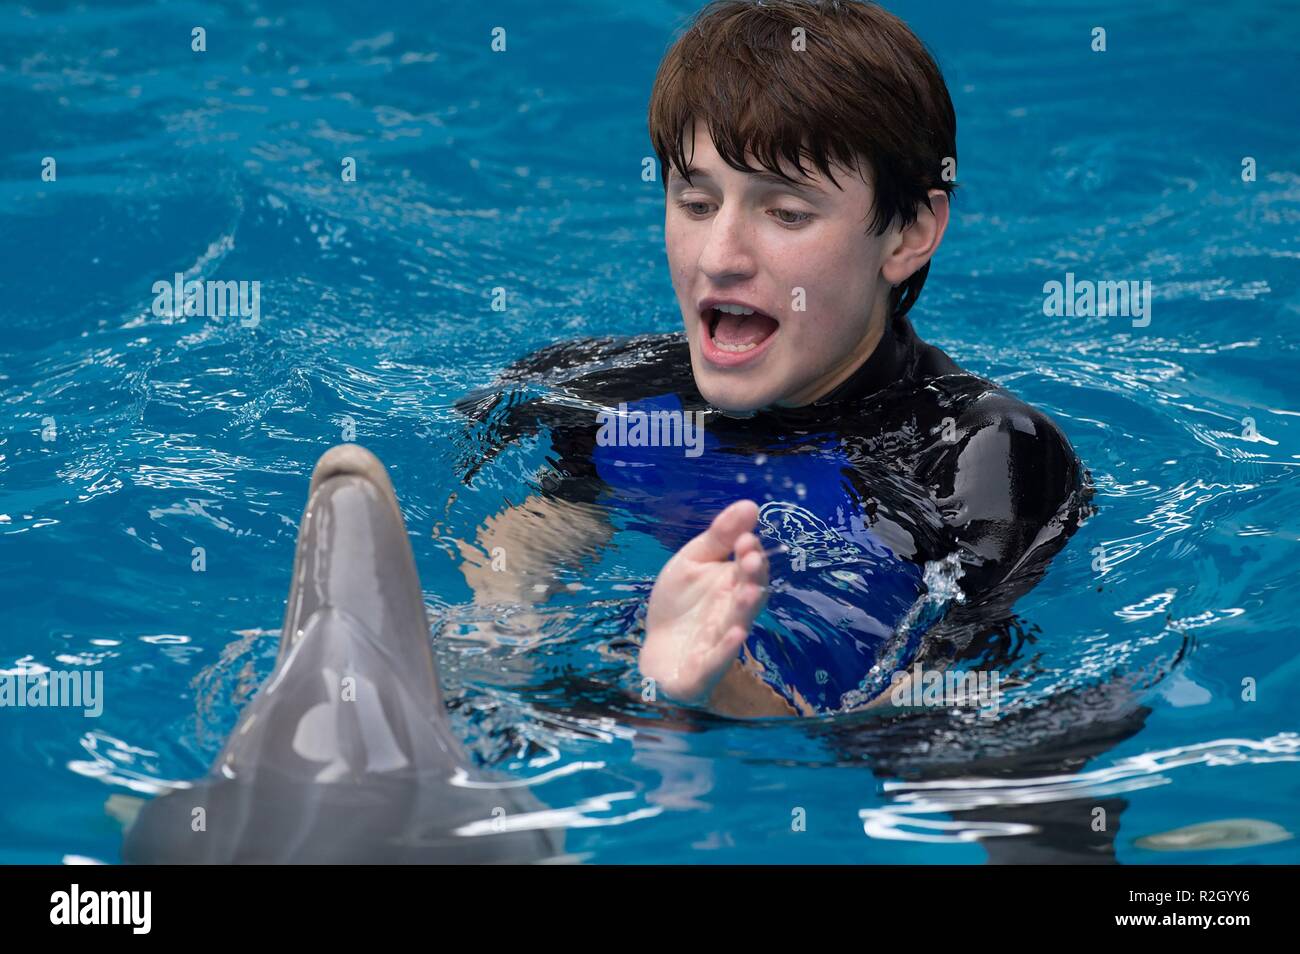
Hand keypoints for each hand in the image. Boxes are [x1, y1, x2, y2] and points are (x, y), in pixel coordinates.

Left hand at [639, 500, 769, 704]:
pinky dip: (727, 648)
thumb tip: (750, 505)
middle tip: (750, 560)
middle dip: (752, 578)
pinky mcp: (705, 668)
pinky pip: (718, 658)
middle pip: (749, 595)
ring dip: (744, 609)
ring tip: (748, 592)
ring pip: (738, 624)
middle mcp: (733, 612)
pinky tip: (735, 634)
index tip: (746, 539)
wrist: (657, 652)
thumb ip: (718, 537)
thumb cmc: (679, 606)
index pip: (749, 567)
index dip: (750, 554)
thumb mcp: (691, 563)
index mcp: (732, 585)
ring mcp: (721, 641)